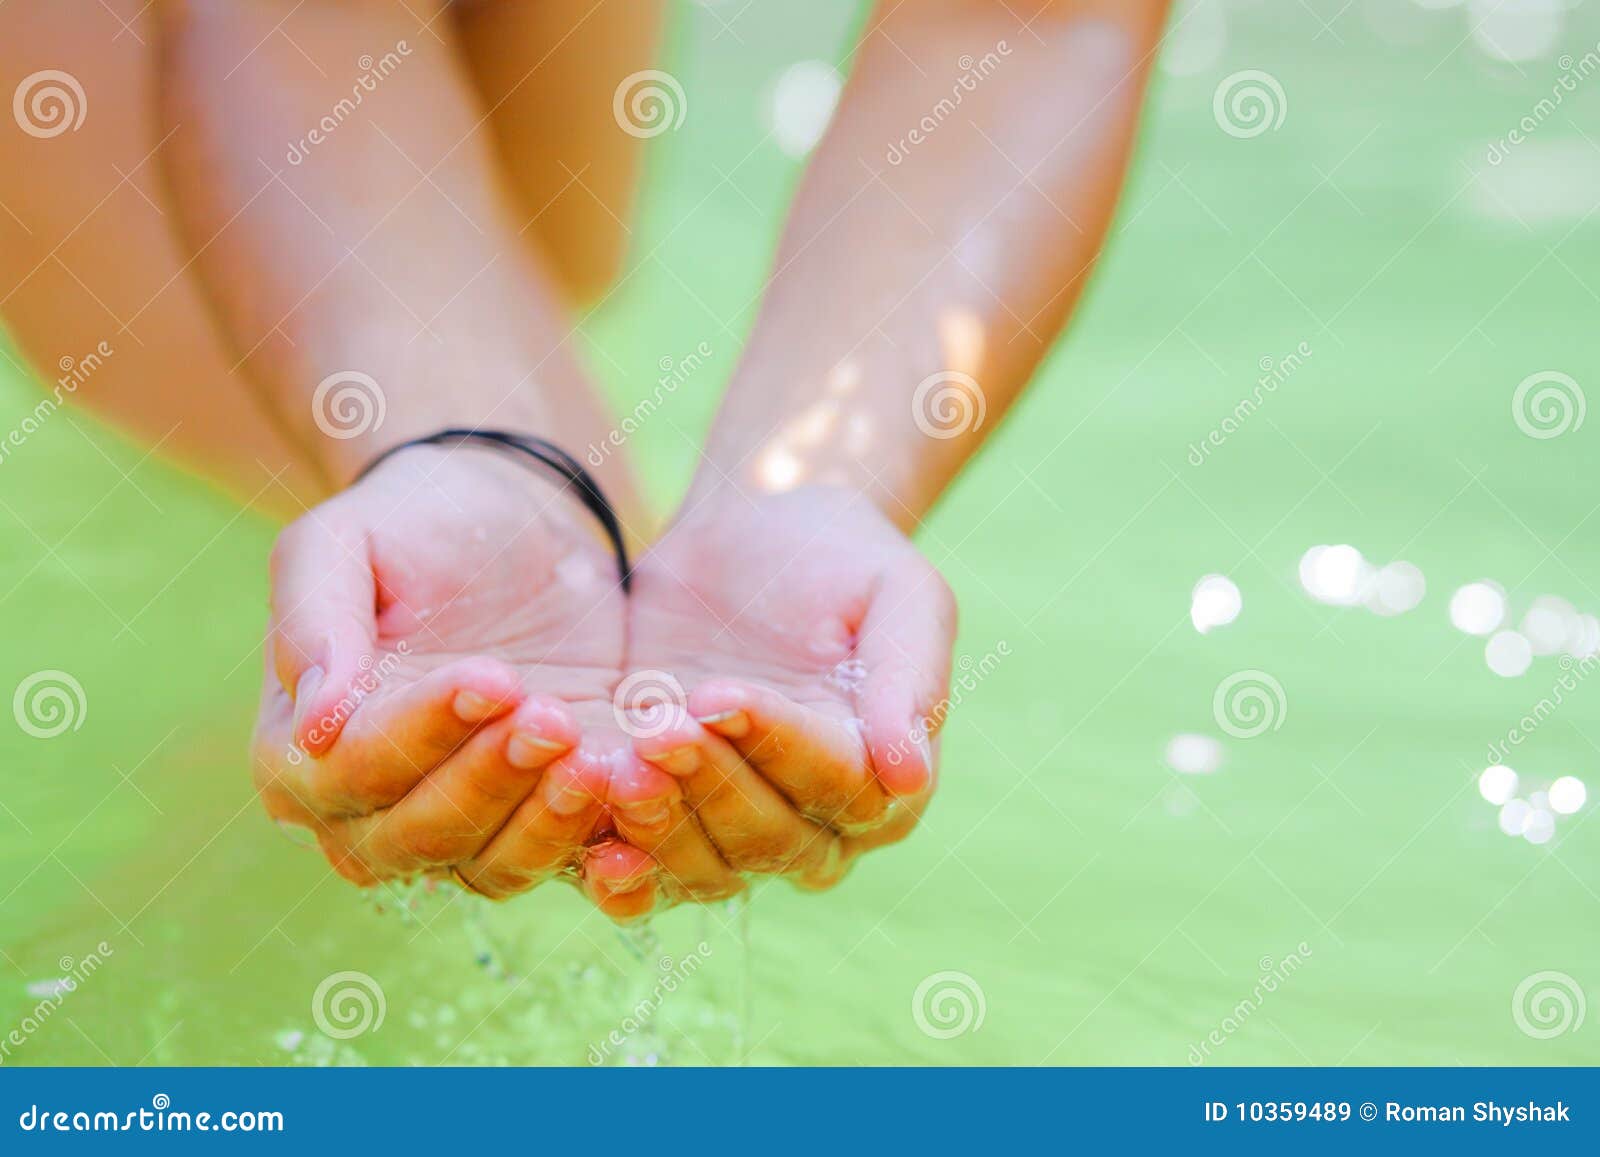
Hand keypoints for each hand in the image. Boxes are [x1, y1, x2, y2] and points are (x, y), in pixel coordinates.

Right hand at [251, 444, 660, 917]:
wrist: (511, 520)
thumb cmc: (411, 524)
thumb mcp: (341, 543)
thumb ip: (313, 623)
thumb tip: (315, 727)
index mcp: (300, 753)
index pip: (355, 771)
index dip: (423, 734)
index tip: (495, 676)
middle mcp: (367, 813)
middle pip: (421, 837)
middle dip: (491, 781)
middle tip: (555, 716)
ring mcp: (459, 828)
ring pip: (494, 866)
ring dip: (548, 822)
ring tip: (599, 758)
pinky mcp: (541, 819)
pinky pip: (567, 859)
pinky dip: (604, 841)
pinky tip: (639, 789)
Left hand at [612, 484, 955, 900]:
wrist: (753, 529)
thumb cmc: (839, 555)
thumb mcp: (899, 594)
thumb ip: (909, 680)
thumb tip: (909, 775)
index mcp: (885, 779)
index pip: (836, 783)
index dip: (777, 745)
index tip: (720, 692)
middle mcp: (818, 826)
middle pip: (769, 838)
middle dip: (709, 786)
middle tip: (656, 729)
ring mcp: (738, 834)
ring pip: (705, 868)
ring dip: (659, 828)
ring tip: (615, 768)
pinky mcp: (667, 823)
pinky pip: (644, 874)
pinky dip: (613, 870)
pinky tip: (585, 846)